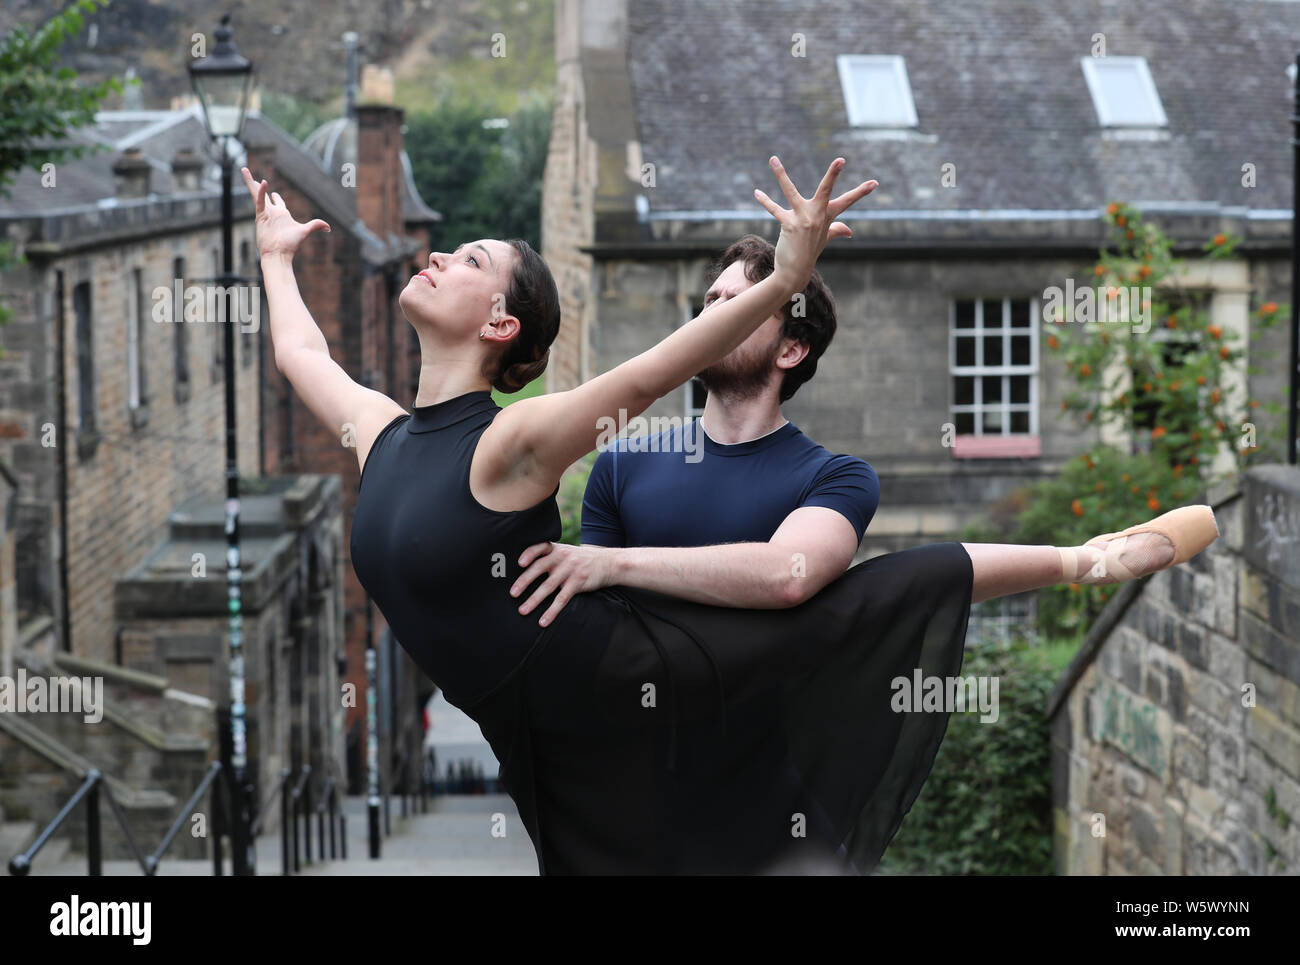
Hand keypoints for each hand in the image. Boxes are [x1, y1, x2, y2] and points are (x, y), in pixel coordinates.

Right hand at [240, 166, 330, 259]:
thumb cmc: (290, 245)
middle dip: (258, 186)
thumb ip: (315, 225)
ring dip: (251, 182)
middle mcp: (272, 212)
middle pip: (263, 195)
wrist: (279, 255)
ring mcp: (265, 213)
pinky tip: (263, 183)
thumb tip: (328, 227)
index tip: (273, 193)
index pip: (277, 202)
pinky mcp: (260, 216)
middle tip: (255, 179)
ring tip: (244, 170)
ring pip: (257, 194)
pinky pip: (260, 201)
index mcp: (281, 215)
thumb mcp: (304, 231)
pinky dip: (261, 192)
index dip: (275, 197)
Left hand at [510, 542, 615, 626]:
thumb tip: (527, 569)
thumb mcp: (567, 552)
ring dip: (534, 599)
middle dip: (524, 581)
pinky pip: (562, 599)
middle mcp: (562, 558)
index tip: (519, 563)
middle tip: (513, 593)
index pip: (540, 547)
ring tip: (523, 610)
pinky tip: (544, 620)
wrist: (609, 562)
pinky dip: (552, 611)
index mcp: (557, 549)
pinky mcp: (578, 583)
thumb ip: (551, 557)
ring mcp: (570, 570)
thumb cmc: (583, 559)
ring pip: (548, 586)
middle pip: (539, 568)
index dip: (529, 554)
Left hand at [754, 156, 876, 290]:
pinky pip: (774, 210)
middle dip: (833, 174)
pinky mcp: (788, 225)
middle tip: (841, 159)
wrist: (795, 272)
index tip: (875, 183)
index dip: (861, 192)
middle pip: (826, 191)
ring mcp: (803, 220)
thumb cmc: (810, 253)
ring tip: (773, 159)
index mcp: (827, 217)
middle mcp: (817, 216)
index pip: (847, 202)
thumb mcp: (825, 239)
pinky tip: (756, 192)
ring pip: (791, 192)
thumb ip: (836, 230)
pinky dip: (765, 201)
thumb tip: (850, 231)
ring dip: (781, 175)